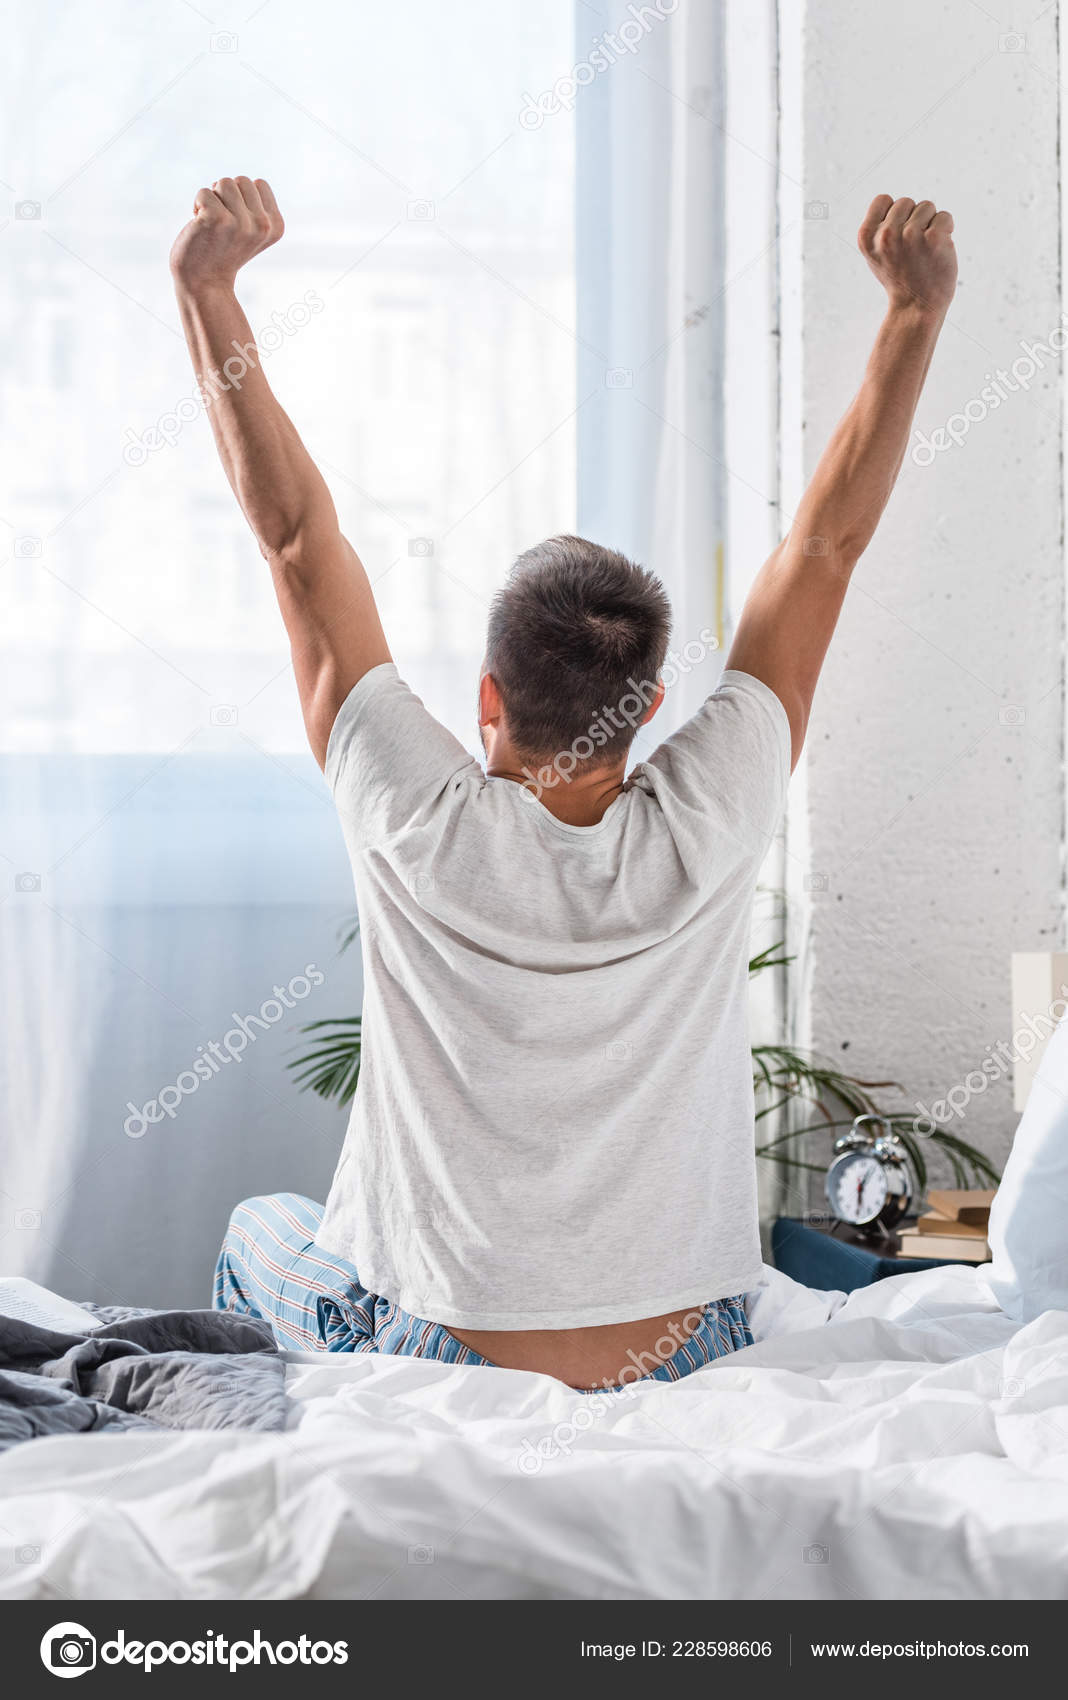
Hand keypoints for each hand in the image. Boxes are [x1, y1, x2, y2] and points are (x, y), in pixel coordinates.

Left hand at [170, 176, 283, 292]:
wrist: (203, 283)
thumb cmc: (223, 251)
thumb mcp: (251, 230)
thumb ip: (257, 207)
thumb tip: (247, 183)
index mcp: (276, 226)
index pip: (259, 184)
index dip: (243, 197)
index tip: (237, 220)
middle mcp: (262, 225)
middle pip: (241, 180)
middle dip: (227, 196)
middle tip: (222, 223)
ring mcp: (241, 223)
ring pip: (223, 182)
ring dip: (212, 200)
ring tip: (211, 224)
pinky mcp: (217, 219)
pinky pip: (204, 192)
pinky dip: (197, 206)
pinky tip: (199, 226)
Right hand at [858, 195, 956, 316]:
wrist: (916, 307)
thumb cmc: (898, 277)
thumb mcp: (876, 254)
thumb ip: (879, 227)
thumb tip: (893, 203)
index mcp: (866, 236)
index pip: (883, 199)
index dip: (894, 215)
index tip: (896, 236)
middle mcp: (886, 235)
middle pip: (907, 201)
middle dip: (913, 219)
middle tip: (912, 248)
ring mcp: (910, 236)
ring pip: (927, 206)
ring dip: (930, 224)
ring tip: (924, 250)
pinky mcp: (934, 238)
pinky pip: (944, 217)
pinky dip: (946, 230)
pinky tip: (937, 250)